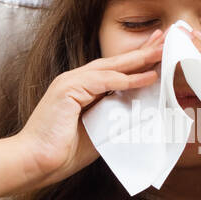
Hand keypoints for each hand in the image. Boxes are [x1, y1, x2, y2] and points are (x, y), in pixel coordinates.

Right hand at [17, 28, 164, 188]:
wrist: (34, 162)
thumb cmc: (61, 152)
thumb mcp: (97, 131)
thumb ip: (115, 118)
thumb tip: (140, 113)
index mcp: (80, 89)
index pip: (113, 70)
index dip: (136, 60)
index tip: (157, 51)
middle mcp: (74, 80)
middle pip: (115, 62)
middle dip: (142, 50)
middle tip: (166, 38)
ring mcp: (70, 82)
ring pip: (112, 67)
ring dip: (140, 59)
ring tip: (163, 52)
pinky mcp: (68, 89)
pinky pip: (104, 81)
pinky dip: (128, 79)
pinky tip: (148, 77)